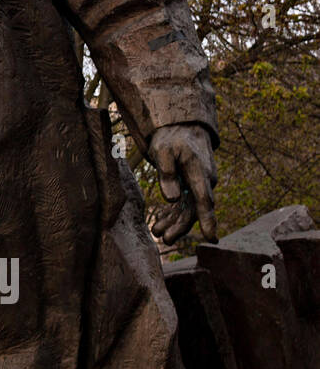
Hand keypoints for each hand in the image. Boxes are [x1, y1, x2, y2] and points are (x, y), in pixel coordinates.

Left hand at [147, 123, 217, 244]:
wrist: (182, 129)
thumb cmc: (172, 138)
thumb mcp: (163, 150)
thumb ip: (167, 173)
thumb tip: (172, 198)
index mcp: (199, 172)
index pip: (204, 200)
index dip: (207, 219)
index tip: (210, 237)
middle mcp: (204, 182)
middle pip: (194, 209)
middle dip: (181, 227)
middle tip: (164, 240)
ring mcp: (198, 185)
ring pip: (188, 209)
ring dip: (174, 223)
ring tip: (156, 232)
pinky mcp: (191, 186)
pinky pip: (183, 204)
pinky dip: (172, 214)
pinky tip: (160, 224)